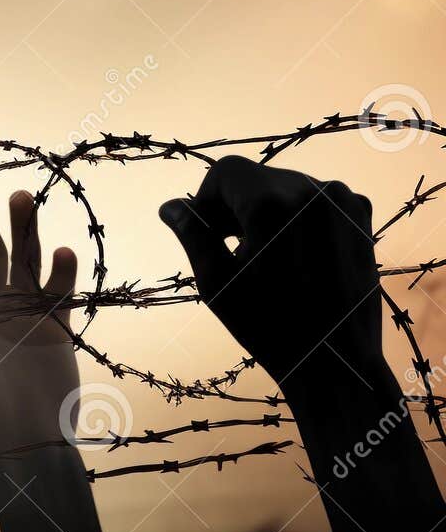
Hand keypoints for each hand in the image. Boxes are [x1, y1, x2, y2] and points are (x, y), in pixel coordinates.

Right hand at [159, 156, 378, 396]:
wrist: (336, 359)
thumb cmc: (268, 327)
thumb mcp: (217, 282)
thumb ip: (193, 234)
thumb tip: (172, 206)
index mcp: (272, 204)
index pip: (226, 172)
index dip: (207, 199)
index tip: (208, 233)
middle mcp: (311, 190)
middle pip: (257, 178)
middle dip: (237, 207)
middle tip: (232, 250)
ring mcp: (341, 201)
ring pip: (287, 187)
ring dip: (268, 212)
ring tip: (266, 257)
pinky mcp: (360, 215)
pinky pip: (316, 200)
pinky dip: (298, 217)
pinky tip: (295, 255)